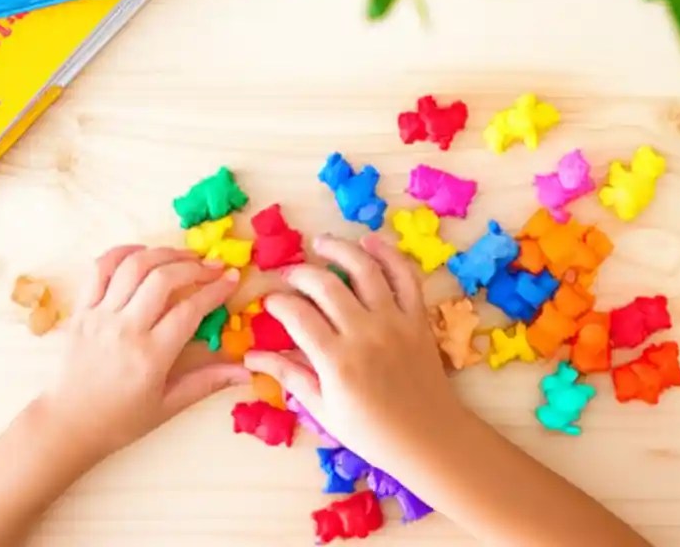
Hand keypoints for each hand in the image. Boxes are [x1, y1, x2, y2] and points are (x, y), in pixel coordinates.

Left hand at [38, 246, 248, 459]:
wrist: (67, 424)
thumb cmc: (121, 420)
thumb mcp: (168, 406)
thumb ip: (207, 383)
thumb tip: (247, 371)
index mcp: (150, 356)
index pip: (189, 310)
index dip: (215, 290)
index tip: (232, 279)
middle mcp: (125, 329)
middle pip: (163, 279)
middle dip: (195, 266)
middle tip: (213, 266)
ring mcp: (99, 316)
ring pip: (133, 266)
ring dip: (164, 253)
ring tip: (184, 256)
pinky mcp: (81, 311)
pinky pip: (100, 269)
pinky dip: (122, 252)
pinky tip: (143, 253)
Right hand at [245, 234, 462, 471]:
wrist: (428, 437)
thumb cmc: (371, 432)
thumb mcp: (323, 409)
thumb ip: (289, 376)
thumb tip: (251, 357)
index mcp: (336, 360)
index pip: (297, 314)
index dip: (277, 302)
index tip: (269, 301)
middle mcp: (364, 333)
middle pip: (325, 285)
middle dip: (300, 273)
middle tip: (287, 274)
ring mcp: (394, 321)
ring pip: (364, 269)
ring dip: (339, 249)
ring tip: (320, 243)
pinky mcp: (418, 317)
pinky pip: (404, 276)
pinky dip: (387, 254)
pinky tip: (368, 241)